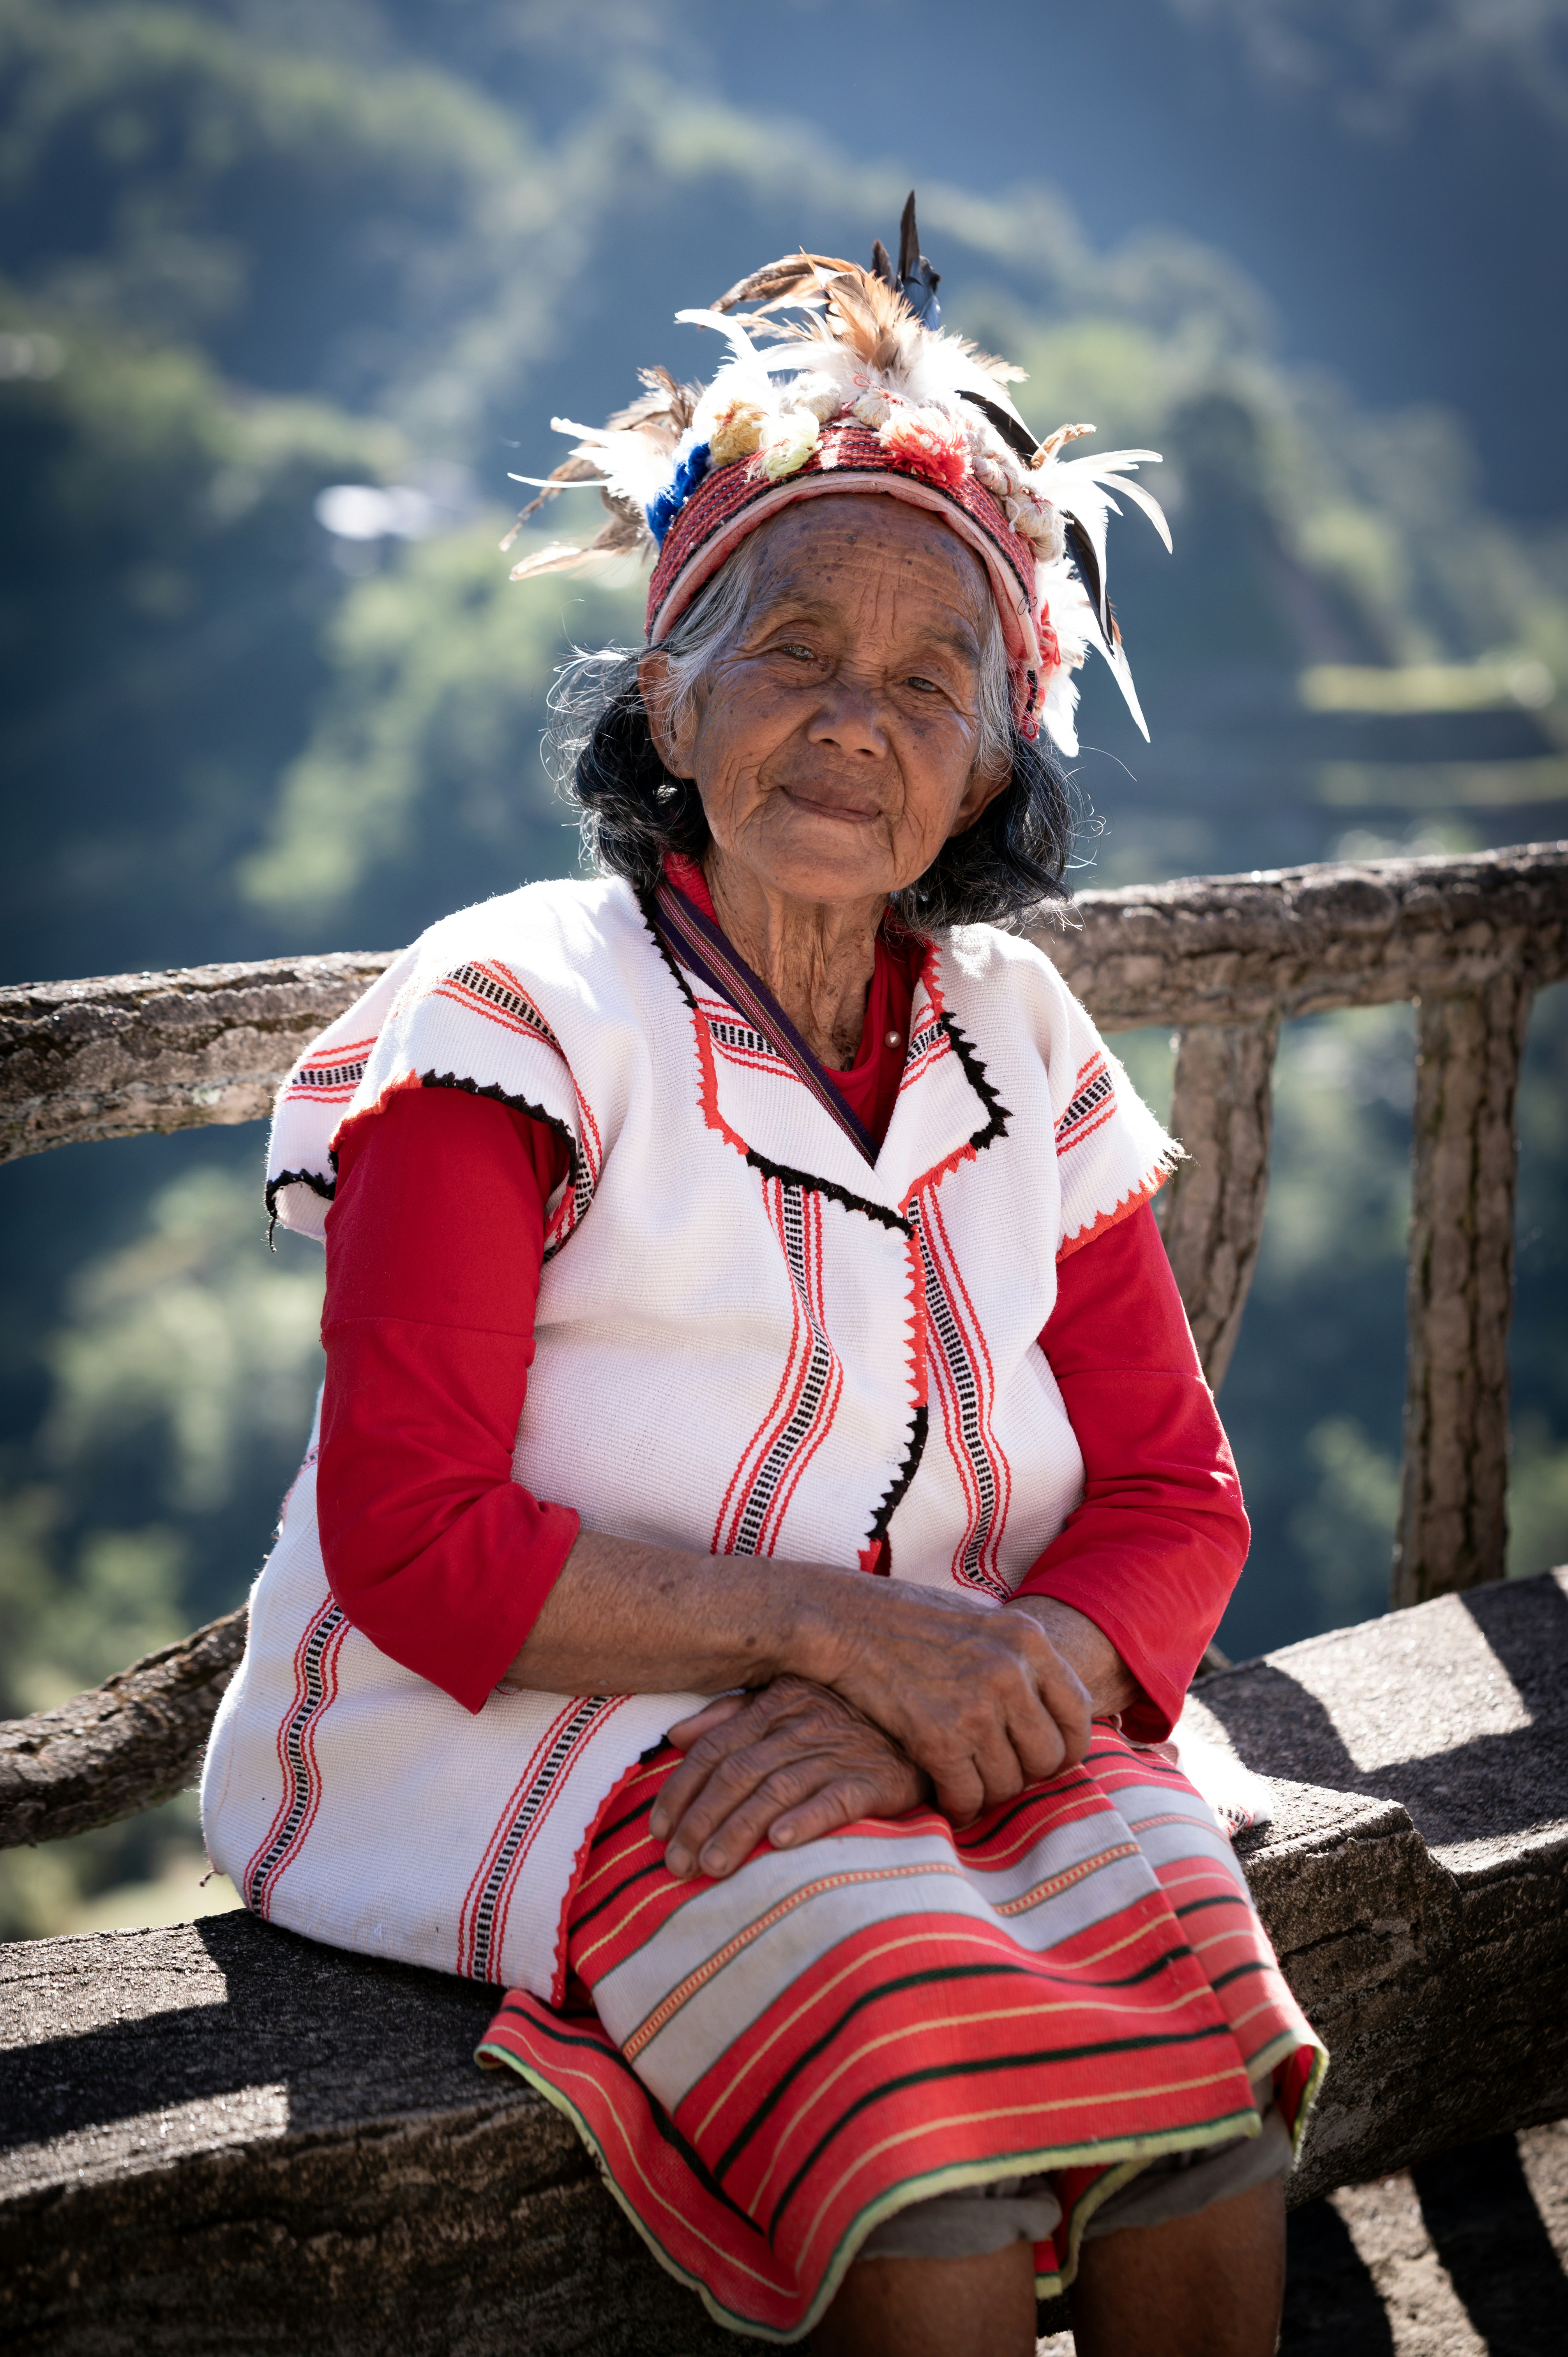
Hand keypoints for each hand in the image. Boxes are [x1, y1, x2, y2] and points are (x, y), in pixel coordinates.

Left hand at [649, 1676, 928, 1880]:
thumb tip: (677, 1734)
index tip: (657, 1829)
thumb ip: (731, 1715)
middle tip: (674, 1865)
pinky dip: (804, 1820)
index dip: (681, 1790)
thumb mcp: (786, 1705)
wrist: (921, 1733)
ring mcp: (839, 1750)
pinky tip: (777, 1844)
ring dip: (738, 1831)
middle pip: (737, 1773)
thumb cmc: (843, 1723)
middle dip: (699, 1821)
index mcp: (776, 1702)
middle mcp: (803, 1722)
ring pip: (774, 1790)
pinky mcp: (874, 1780)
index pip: (714, 1747)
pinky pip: (834, 1800)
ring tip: (710, 1868)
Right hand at [807, 1585, 1093, 1826]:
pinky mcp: (937, 1736)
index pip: (1078, 1713)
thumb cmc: (905, 1620)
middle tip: (995, 1773)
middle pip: (1048, 1757)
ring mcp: (976, 1705)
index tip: (1042, 1761)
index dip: (1065, 1748)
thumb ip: (1015, 1659)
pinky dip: (958, 1806)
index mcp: (1027, 1639)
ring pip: (1008, 1784)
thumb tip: (1045, 1706)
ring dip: (987, 1792)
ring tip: (965, 1781)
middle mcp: (1011, 1672)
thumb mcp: (977, 1620)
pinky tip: (945, 1797)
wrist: (841, 1621)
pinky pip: (967, 1797)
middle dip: (1024, 1775)